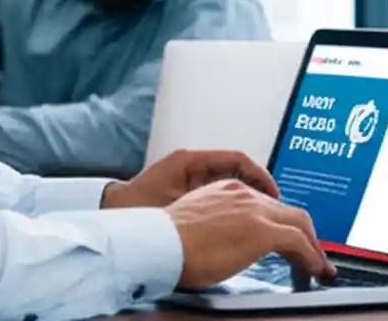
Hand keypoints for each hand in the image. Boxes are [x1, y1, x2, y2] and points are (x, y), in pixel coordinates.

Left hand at [102, 149, 278, 208]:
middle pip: (238, 172)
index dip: (261, 176)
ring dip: (248, 201)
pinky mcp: (186, 196)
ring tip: (263, 222)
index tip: (274, 195)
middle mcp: (192, 167)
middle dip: (259, 190)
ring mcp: (189, 181)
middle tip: (276, 212)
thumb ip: (203, 202)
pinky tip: (240, 227)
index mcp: (190, 162)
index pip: (238, 160)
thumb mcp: (173, 203)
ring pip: (230, 185)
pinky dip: (233, 209)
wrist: (110, 216)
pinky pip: (218, 197)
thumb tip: (236, 206)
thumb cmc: (134, 207)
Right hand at [163, 179, 335, 288]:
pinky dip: (312, 258)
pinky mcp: (263, 231)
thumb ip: (215, 225)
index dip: (280, 222)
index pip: (264, 203)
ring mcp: (255, 210)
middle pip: (288, 211)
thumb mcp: (195, 224)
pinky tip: (314, 270)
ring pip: (299, 223)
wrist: (160, 243)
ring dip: (312, 246)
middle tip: (310, 253)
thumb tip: (222, 244)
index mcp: (225, 189)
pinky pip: (299, 243)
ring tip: (317, 265)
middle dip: (304, 233)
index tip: (286, 239)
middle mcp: (243, 194)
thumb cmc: (167, 241)